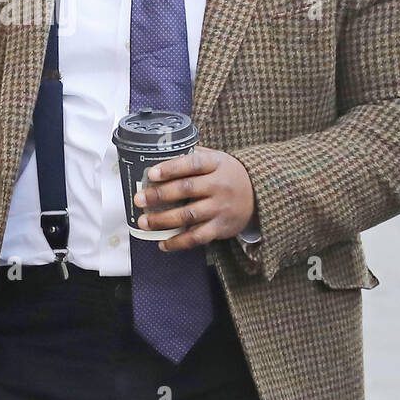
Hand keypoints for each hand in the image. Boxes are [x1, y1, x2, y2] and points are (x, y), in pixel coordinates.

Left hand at [133, 147, 255, 251]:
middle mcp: (219, 186)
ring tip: (144, 222)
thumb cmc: (230, 175)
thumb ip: (195, 156)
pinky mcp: (221, 228)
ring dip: (163, 220)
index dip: (171, 168)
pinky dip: (178, 242)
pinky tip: (163, 243)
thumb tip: (161, 155)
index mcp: (217, 164)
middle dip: (159, 195)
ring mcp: (221, 208)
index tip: (151, 174)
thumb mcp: (219, 159)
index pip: (192, 163)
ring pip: (188, 215)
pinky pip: (197, 237)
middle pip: (186, 189)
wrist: (260, 195)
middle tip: (139, 200)